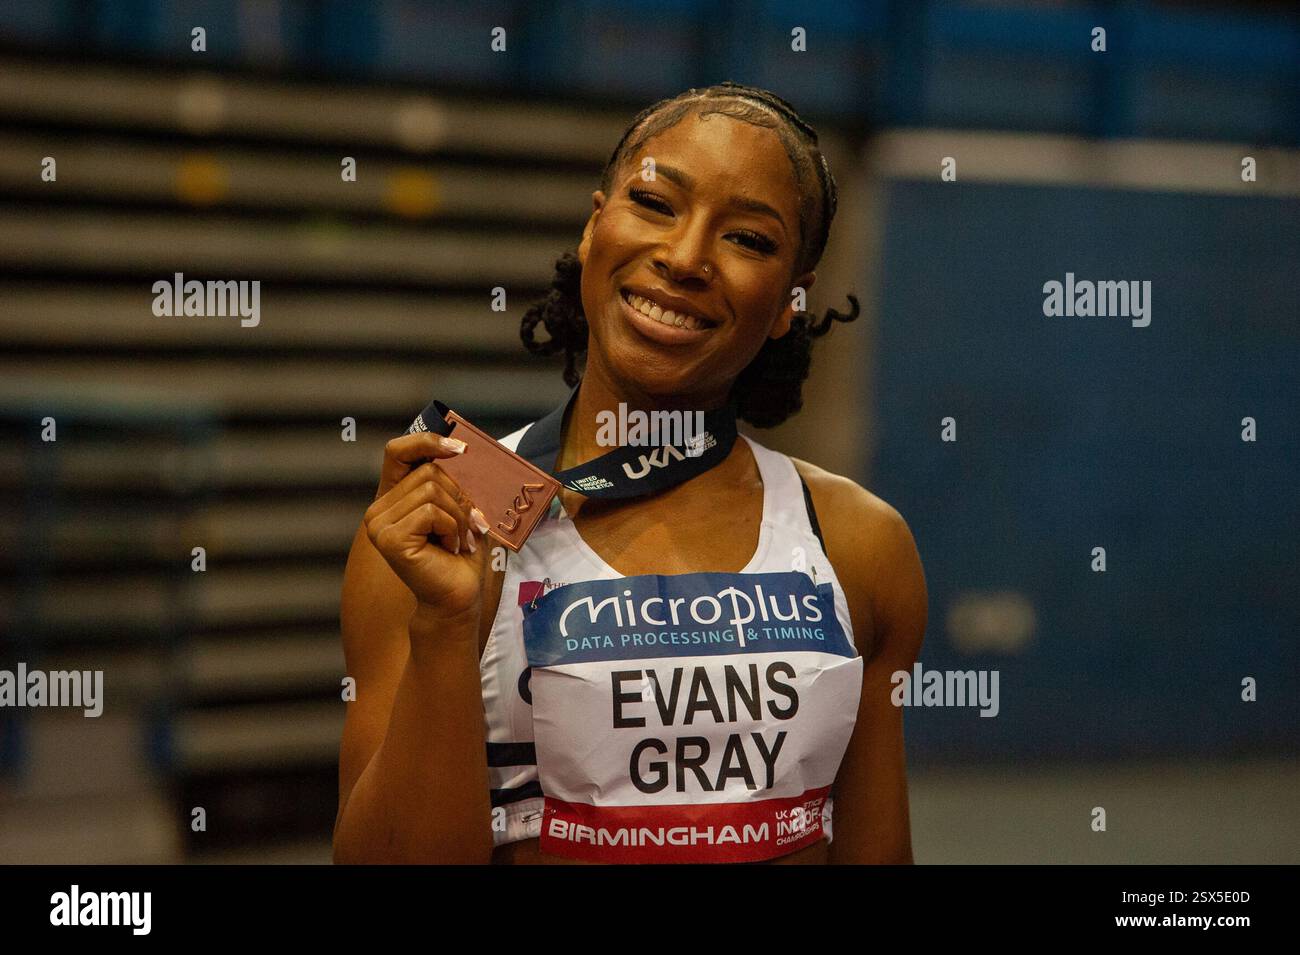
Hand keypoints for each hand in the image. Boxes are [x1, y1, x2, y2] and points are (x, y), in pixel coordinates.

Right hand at [364, 432, 489, 618]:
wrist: (458, 596)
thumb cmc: (461, 554)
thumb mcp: (458, 508)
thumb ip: (451, 479)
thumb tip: (459, 445)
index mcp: (392, 499)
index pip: (399, 451)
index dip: (428, 442)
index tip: (460, 448)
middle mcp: (378, 510)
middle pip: (429, 471)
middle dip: (460, 499)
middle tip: (469, 528)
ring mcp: (379, 524)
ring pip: (433, 490)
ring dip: (459, 517)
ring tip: (459, 542)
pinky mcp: (389, 539)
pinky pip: (432, 512)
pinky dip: (452, 528)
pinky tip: (450, 549)